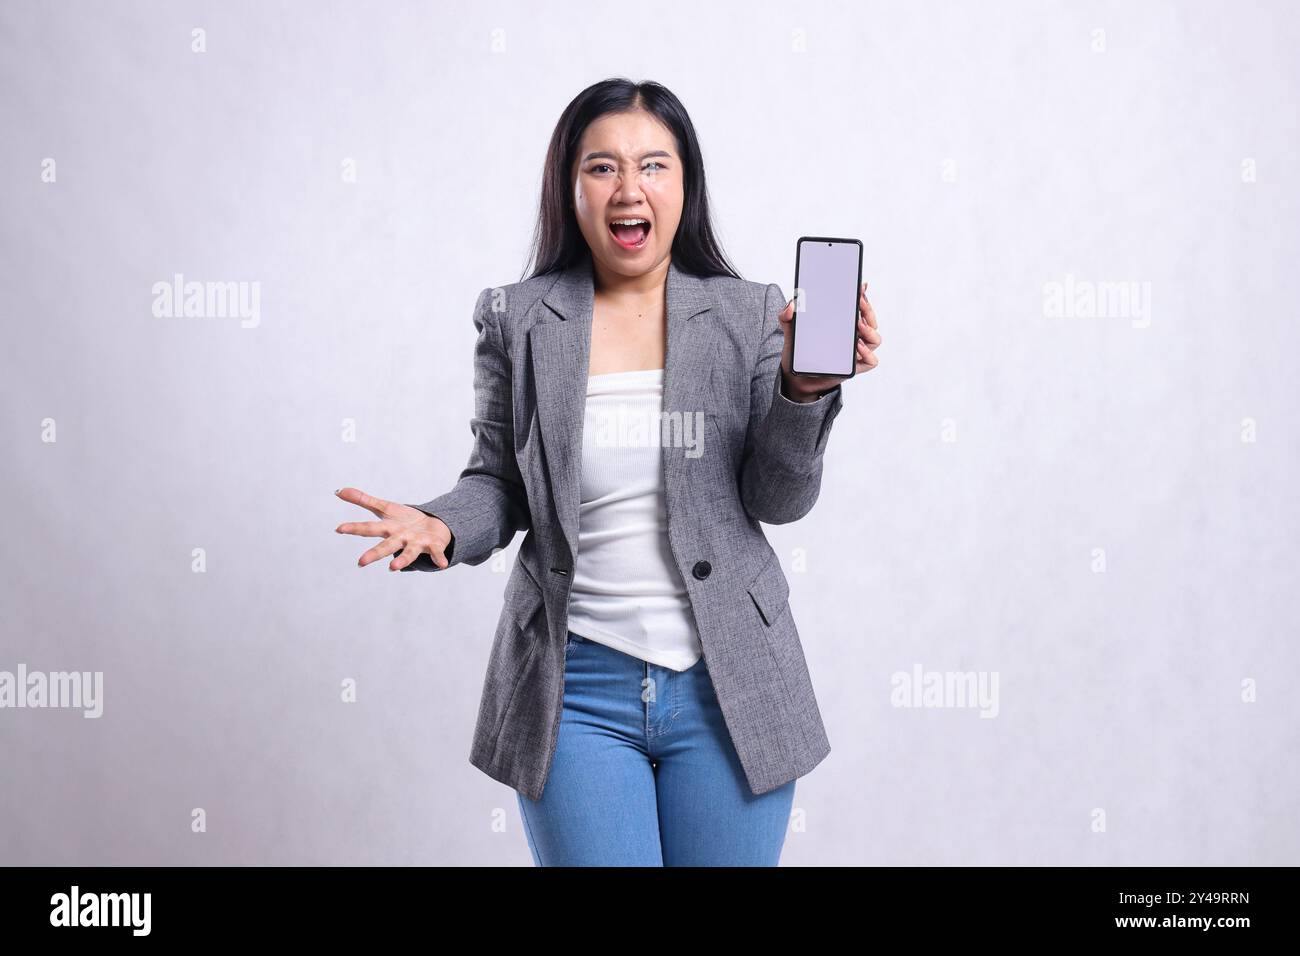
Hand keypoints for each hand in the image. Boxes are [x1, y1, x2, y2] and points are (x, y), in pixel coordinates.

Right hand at [334, 487, 452, 570]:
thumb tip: (338, 491)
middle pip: (386, 546)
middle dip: (374, 553)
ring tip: (393, 567)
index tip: (339, 528)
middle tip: (361, 562)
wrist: (432, 527)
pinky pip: (436, 552)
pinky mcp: (433, 545)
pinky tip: (442, 564)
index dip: (354, 528)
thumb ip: (363, 500)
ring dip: (402, 560)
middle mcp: (401, 539)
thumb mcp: (384, 508)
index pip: (369, 528)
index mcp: (388, 529)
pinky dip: (438, 558)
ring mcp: (417, 543)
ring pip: (409, 553)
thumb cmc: (405, 521)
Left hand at [779, 280, 882, 401]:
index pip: (859, 308)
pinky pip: (871, 361)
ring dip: (870, 331)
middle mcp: (853, 336)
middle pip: (871, 321)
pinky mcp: (855, 368)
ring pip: (875, 340)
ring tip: (858, 325)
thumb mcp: (791, 330)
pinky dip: (868, 353)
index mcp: (843, 324)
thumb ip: (786, 316)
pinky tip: (858, 347)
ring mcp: (856, 352)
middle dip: (868, 309)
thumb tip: (792, 303)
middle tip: (859, 302)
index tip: (860, 286)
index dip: (863, 296)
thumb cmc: (799, 351)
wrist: (796, 375)